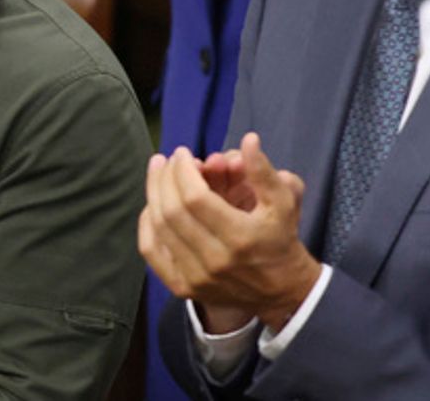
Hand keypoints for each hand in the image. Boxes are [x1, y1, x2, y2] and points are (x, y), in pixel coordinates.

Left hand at [139, 133, 321, 332]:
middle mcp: (215, 260)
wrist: (279, 290)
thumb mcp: (283, 202)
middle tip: (167, 159)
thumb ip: (263, 171)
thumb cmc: (279, 238)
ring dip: (153, 194)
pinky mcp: (183, 287)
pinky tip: (152, 204)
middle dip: (164, 178)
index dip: (182, 170)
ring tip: (157, 172)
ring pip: (159, 228)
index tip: (183, 152)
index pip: (195, 198)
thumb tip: (248, 139)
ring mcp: (196, 277)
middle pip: (172, 211)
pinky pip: (152, 251)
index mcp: (240, 237)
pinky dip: (147, 224)